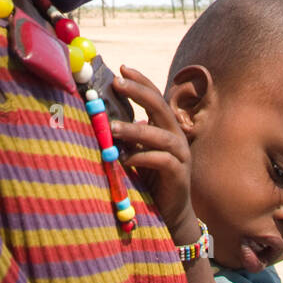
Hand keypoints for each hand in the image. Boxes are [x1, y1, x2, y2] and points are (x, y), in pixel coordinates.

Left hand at [108, 65, 194, 240]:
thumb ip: (127, 135)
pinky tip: (126, 159)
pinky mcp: (179, 175)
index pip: (155, 97)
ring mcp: (181, 156)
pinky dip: (143, 157)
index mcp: (166, 127)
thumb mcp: (135, 152)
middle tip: (117, 84)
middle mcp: (176, 136)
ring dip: (135, 129)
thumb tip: (101, 116)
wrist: (169, 214)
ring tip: (112, 127)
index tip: (122, 68)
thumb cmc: (148, 179)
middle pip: (160, 107)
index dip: (141, 82)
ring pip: (161, 135)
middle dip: (139, 93)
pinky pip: (163, 161)